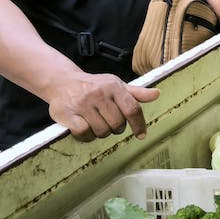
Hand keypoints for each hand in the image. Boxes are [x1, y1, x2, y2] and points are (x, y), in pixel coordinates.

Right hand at [45, 72, 160, 140]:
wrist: (62, 82)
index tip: (141, 135)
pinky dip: (87, 137)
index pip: (132, 109)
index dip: (139, 124)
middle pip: (117, 124)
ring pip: (102, 131)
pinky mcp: (68, 114)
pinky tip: (85, 130)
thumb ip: (136, 93)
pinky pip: (84, 133)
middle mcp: (99, 94)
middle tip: (109, 123)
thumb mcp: (116, 85)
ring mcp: (83, 104)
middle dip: (116, 128)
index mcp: (114, 87)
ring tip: (97, 124)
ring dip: (101, 133)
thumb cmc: (94, 86)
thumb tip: (157, 94)